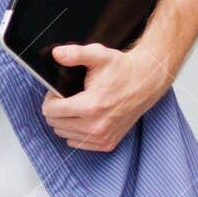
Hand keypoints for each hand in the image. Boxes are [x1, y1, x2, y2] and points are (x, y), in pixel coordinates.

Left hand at [42, 42, 169, 151]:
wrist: (147, 81)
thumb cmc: (122, 68)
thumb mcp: (98, 55)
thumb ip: (75, 54)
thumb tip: (56, 53)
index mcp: (90, 107)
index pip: (50, 111)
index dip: (51, 99)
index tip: (58, 92)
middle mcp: (95, 126)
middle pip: (55, 123)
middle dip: (56, 109)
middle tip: (67, 97)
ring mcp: (102, 137)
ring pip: (64, 134)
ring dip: (65, 121)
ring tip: (76, 106)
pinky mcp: (108, 143)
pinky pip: (77, 143)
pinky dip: (76, 132)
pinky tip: (84, 118)